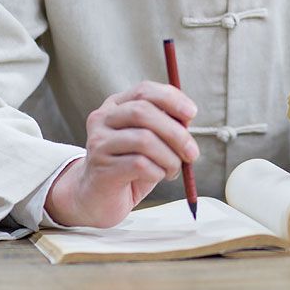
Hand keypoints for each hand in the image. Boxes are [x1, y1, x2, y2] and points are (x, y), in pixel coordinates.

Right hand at [45, 81, 198, 227]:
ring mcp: (99, 143)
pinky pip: (139, 164)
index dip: (171, 99)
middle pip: (143, 112)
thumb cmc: (129, 167)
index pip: (144, 91)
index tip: (192, 113)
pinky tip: (157, 177)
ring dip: (169, 157)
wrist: (97, 199)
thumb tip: (187, 116)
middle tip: (192, 153)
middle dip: (175, 132)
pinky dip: (158, 172)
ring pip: (144, 140)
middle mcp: (102, 120)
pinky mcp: (101, 169)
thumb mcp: (150, 141)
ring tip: (172, 170)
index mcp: (115, 106)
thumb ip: (166, 125)